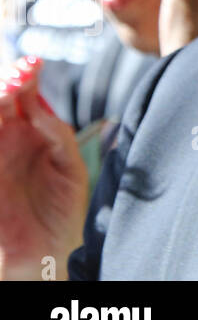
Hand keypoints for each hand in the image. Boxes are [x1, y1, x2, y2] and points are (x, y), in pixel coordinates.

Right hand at [0, 58, 86, 280]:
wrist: (50, 255)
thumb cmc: (63, 212)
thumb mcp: (70, 167)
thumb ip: (55, 134)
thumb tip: (37, 105)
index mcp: (29, 134)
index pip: (21, 97)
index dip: (24, 78)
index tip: (32, 64)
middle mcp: (6, 142)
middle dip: (4, 88)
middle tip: (15, 80)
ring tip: (6, 95)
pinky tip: (2, 121)